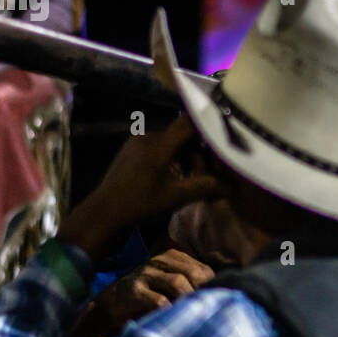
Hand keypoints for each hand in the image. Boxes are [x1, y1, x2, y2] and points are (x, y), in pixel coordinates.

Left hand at [57, 114, 227, 259]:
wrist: (103, 213)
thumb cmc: (140, 204)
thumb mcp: (177, 197)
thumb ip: (206, 186)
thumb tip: (233, 186)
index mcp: (159, 144)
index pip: (190, 123)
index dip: (209, 125)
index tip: (225, 132)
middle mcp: (148, 136)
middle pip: (182, 134)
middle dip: (197, 150)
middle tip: (205, 171)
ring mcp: (137, 142)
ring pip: (171, 141)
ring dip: (184, 155)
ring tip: (189, 177)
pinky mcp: (131, 150)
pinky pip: (158, 146)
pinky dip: (170, 157)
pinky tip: (172, 177)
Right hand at [67, 249, 215, 336]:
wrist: (109, 305)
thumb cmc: (148, 297)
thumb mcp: (170, 286)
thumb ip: (192, 285)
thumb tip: (225, 292)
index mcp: (172, 257)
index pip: (203, 269)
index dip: (214, 286)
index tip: (221, 302)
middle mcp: (159, 261)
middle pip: (194, 273)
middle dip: (204, 293)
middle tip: (211, 311)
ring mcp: (145, 274)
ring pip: (177, 283)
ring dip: (189, 301)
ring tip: (196, 316)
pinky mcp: (133, 291)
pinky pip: (158, 300)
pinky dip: (170, 311)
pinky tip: (175, 320)